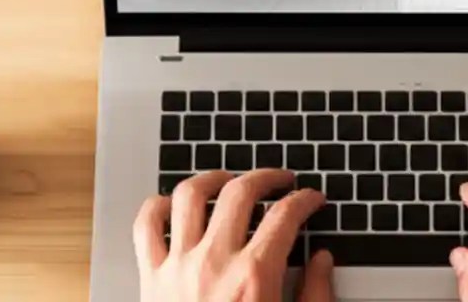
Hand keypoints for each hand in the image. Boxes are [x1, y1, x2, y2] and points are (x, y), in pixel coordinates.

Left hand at [134, 169, 333, 301]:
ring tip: (230, 180)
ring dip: (214, 178)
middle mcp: (214, 264)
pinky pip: (146, 226)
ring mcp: (177, 267)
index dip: (305, 200)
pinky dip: (159, 205)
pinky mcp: (149, 279)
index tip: (312, 199)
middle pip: (241, 192)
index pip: (286, 215)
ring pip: (190, 195)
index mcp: (254, 279)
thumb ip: (314, 295)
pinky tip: (175, 204)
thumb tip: (321, 262)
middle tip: (280, 180)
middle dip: (266, 177)